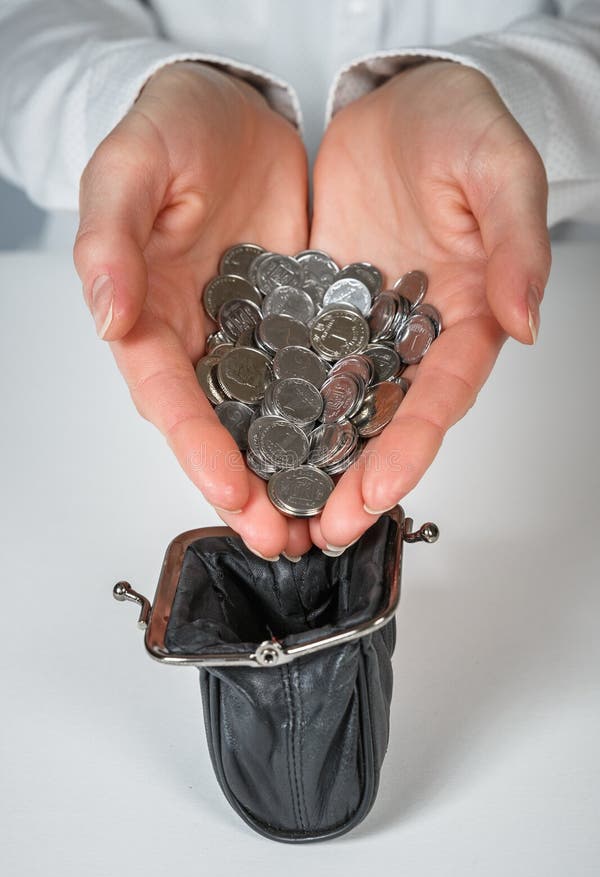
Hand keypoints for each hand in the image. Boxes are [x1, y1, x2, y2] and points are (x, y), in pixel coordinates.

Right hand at [73, 62, 310, 558]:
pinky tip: (357, 454)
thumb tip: (108, 315)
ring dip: (294, 471)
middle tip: (282, 539)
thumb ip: (112, 240)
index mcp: (149, 314)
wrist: (231, 104)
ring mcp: (251, 334)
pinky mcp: (298, 318)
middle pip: (220, 425)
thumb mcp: (129, 168)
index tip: (231, 489)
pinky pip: (316, 375)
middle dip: (250, 485)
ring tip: (322, 522)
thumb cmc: (171, 127)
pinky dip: (331, 419)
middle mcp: (201, 338)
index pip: (168, 393)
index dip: (197, 445)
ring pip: (270, 416)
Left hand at [308, 61, 550, 550]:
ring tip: (273, 514)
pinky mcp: (314, 308)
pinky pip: (288, 361)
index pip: (440, 396)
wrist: (400, 99)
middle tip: (318, 532)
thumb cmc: (459, 126)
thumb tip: (526, 321)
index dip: (410, 447)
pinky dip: (268, 404)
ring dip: (306, 462)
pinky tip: (242, 441)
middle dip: (352, 481)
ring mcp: (359, 327)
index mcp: (464, 317)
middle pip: (383, 422)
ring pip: (333, 407)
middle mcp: (410, 337)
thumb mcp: (498, 170)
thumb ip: (515, 243)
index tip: (377, 491)